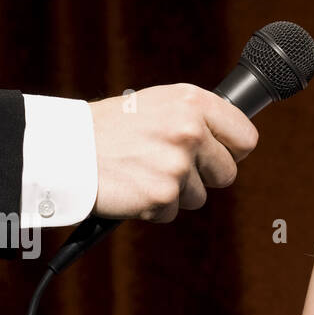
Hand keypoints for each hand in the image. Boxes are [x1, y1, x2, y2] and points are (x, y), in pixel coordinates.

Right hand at [88, 83, 259, 221]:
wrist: (67, 148)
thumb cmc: (112, 127)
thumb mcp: (158, 104)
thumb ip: (196, 118)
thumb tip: (231, 141)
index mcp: (193, 102)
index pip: (246, 137)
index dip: (232, 150)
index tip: (220, 153)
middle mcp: (190, 131)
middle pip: (227, 173)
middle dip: (204, 175)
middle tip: (170, 164)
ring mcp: (177, 165)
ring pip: (200, 196)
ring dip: (176, 192)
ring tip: (144, 170)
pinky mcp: (163, 196)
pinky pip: (173, 212)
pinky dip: (154, 206)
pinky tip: (133, 185)